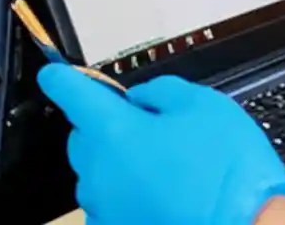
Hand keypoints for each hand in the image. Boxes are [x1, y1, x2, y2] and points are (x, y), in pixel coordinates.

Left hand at [37, 64, 284, 224]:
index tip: (55, 75)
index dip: (62, 78)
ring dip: (120, 165)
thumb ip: (159, 93)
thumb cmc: (229, 174)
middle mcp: (99, 173)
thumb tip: (141, 100)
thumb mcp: (203, 105)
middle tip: (150, 128)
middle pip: (85, 137)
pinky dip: (129, 197)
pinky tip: (164, 196)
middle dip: (108, 127)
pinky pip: (112, 205)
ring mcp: (106, 210)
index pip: (69, 93)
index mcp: (114, 132)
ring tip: (167, 169)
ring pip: (99, 174)